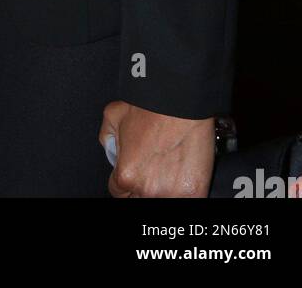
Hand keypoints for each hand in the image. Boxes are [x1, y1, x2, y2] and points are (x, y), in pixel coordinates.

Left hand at [100, 101, 214, 197]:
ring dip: (164, 190)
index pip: (119, 193)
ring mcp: (172, 193)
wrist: (180, 101)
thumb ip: (107, 138)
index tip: (135, 174)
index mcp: (125, 174)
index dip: (126, 182)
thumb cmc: (149, 106)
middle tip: (152, 169)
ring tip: (169, 169)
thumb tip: (110, 149)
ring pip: (162, 201)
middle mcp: (147, 189)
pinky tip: (182, 174)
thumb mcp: (113, 116)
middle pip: (140, 199)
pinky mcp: (194, 192)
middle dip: (143, 185)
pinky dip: (183, 191)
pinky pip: (185, 201)